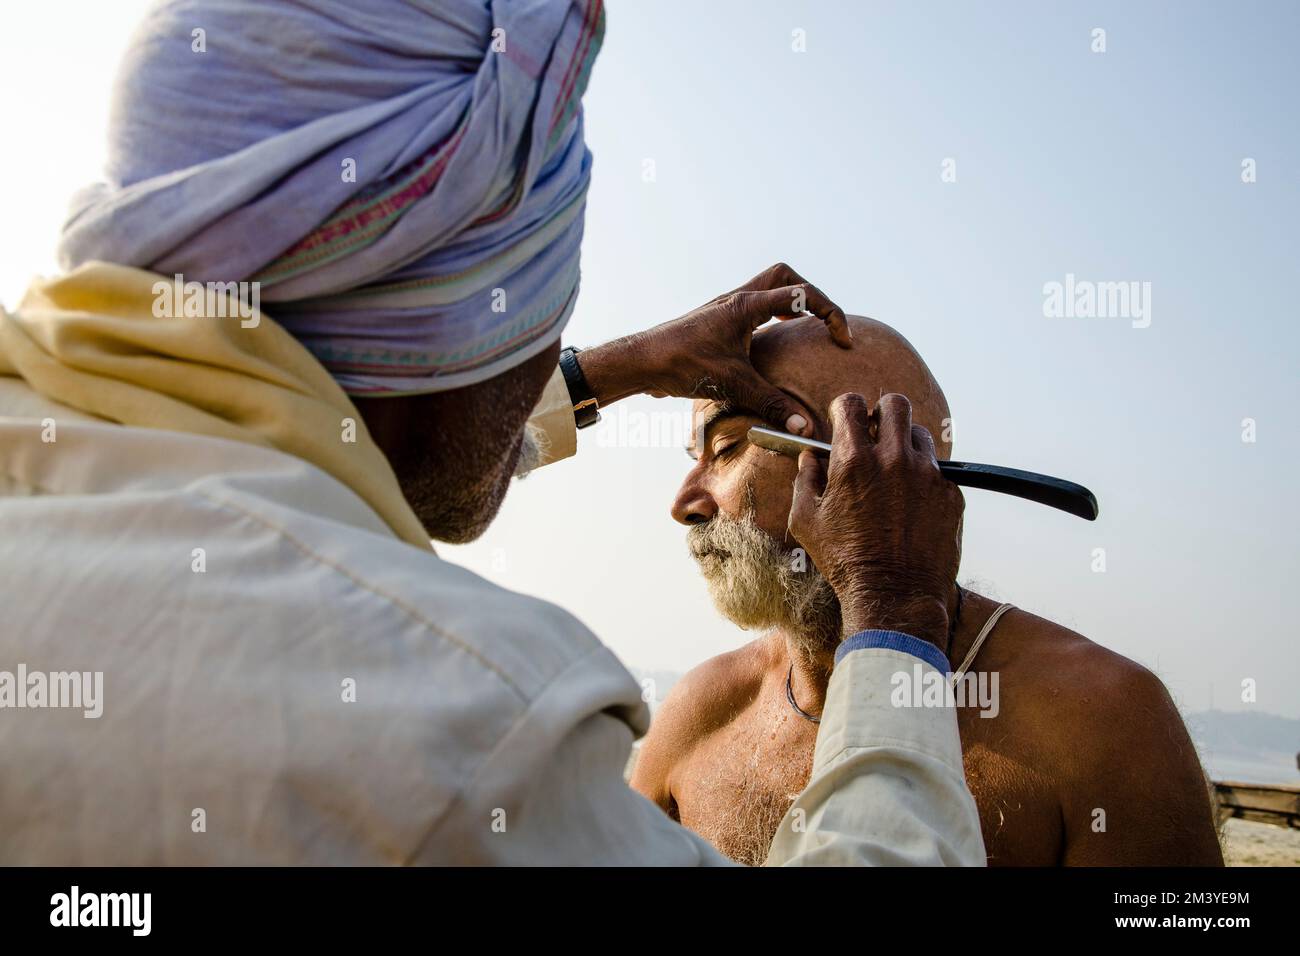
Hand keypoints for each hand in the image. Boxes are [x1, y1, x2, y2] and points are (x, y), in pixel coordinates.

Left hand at [577, 263, 850, 435]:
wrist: (641, 361)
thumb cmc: (682, 365)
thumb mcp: (733, 385)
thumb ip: (772, 404)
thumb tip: (804, 427)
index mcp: (747, 305)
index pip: (802, 294)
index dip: (831, 314)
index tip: (843, 340)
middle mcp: (737, 299)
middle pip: (785, 276)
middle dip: (811, 296)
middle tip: (822, 324)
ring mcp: (726, 308)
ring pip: (767, 288)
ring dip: (790, 304)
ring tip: (804, 330)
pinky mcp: (717, 321)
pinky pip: (753, 307)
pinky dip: (771, 317)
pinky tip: (772, 344)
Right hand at [787, 392, 963, 646]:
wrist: (895, 596)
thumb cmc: (845, 561)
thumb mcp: (806, 521)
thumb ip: (804, 479)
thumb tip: (809, 457)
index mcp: (854, 460)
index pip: (851, 403)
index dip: (845, 409)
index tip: (846, 421)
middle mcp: (894, 459)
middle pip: (895, 403)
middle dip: (881, 412)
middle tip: (874, 432)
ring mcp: (928, 475)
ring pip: (919, 434)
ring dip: (904, 444)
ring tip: (894, 470)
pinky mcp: (951, 494)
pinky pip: (938, 470)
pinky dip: (923, 477)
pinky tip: (910, 504)